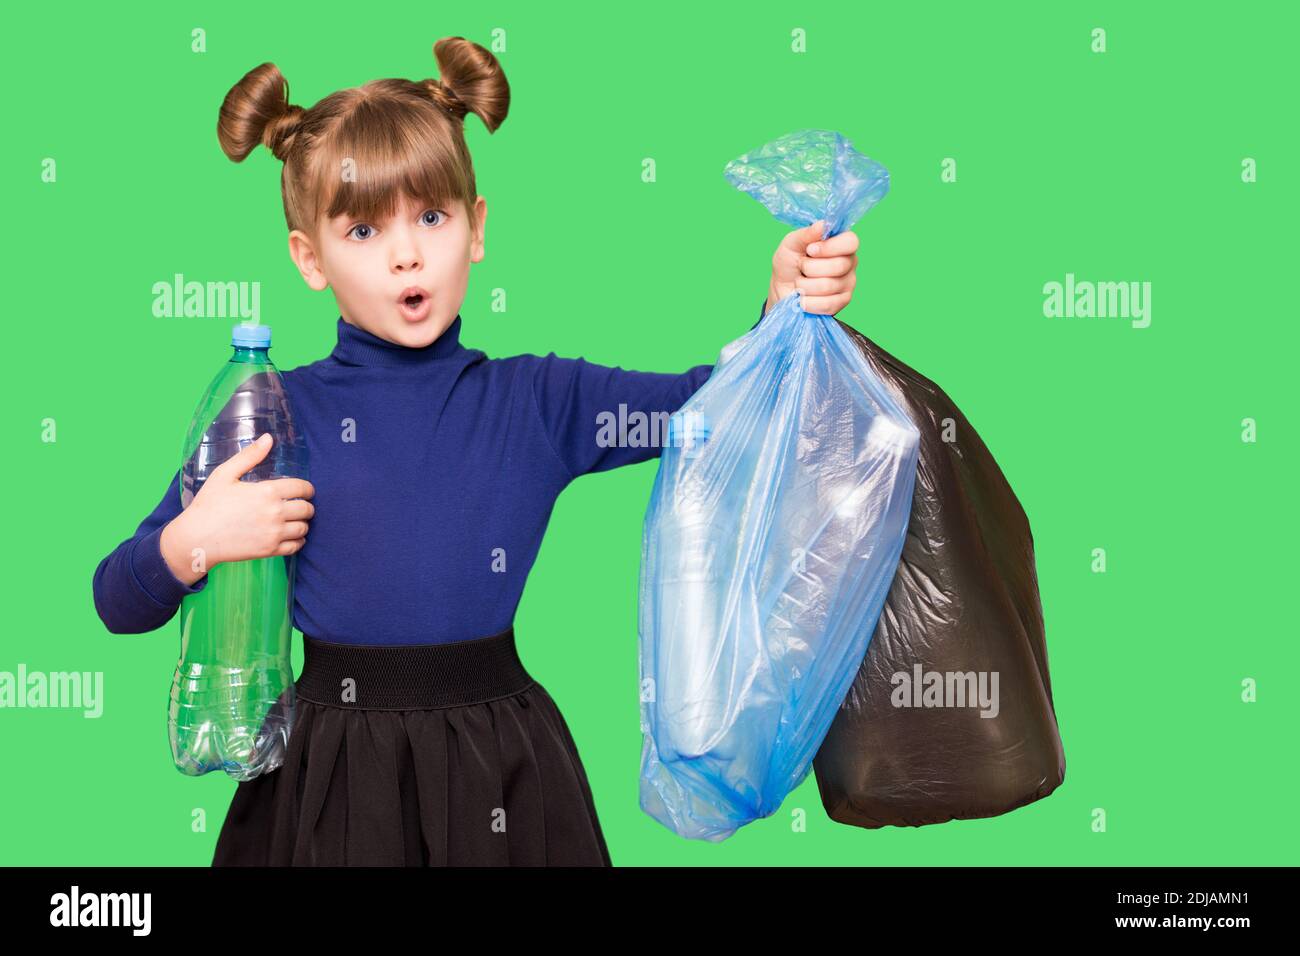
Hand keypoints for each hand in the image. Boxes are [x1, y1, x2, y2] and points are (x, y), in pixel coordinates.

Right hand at [160, 433, 315, 583]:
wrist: (197, 538)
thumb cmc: (209, 504)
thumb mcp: (225, 474)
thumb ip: (249, 456)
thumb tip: (268, 438)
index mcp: (267, 492)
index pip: (302, 488)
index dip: (307, 489)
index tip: (305, 491)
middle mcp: (275, 513)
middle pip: (306, 509)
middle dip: (306, 505)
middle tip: (299, 505)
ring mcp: (274, 534)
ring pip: (304, 528)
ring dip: (303, 523)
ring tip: (295, 520)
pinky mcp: (270, 550)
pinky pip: (296, 546)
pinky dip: (298, 541)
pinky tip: (291, 536)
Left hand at [766, 220, 859, 316]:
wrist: (782, 290)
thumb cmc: (789, 264)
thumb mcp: (791, 244)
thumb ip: (806, 234)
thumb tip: (822, 225)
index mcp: (841, 243)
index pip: (851, 242)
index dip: (830, 247)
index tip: (810, 250)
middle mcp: (849, 262)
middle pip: (838, 266)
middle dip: (810, 268)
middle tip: (802, 268)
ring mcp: (848, 283)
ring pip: (828, 286)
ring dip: (805, 286)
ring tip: (800, 283)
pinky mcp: (842, 302)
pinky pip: (827, 304)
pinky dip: (809, 302)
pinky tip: (804, 299)